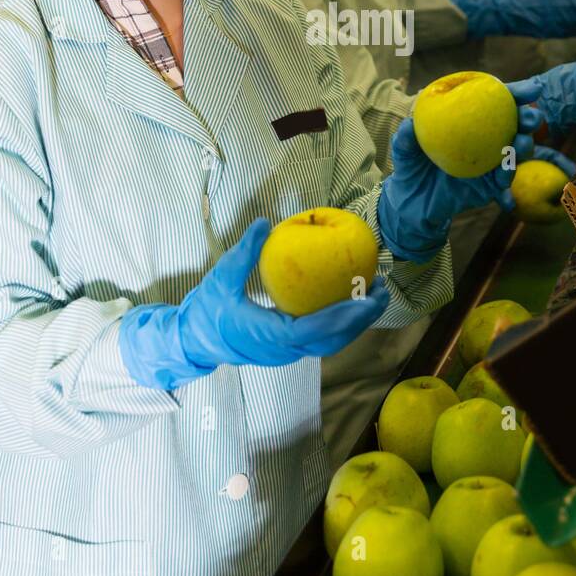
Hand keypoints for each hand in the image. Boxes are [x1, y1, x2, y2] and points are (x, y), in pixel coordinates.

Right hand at [119, 219, 388, 389]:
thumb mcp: (220, 278)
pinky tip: (351, 302)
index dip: (344, 317)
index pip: (314, 331)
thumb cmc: (205, 311)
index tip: (365, 299)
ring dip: (355, 323)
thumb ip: (243, 253)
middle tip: (382, 292)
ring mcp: (287, 353)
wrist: (193, 341)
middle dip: (360, 320)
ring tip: (375, 296)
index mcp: (268, 337)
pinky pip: (321, 339)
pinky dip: (340, 324)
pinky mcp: (288, 349)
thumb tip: (265, 222)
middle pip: (332, 340)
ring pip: (329, 343)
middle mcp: (283, 351)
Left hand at [377, 107, 571, 260]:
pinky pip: (502, 180)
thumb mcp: (404, 149)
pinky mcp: (489, 187)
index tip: (532, 89)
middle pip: (515, 124)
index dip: (517, 93)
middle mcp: (486, 139)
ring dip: (524, 145)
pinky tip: (507, 169)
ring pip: (515, 152)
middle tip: (531, 116)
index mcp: (471, 120)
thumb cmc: (412, 165)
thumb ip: (407, 138)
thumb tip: (410, 124)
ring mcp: (490, 163)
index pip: (496, 102)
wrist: (413, 202)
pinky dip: (507, 173)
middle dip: (529, 117)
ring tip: (522, 141)